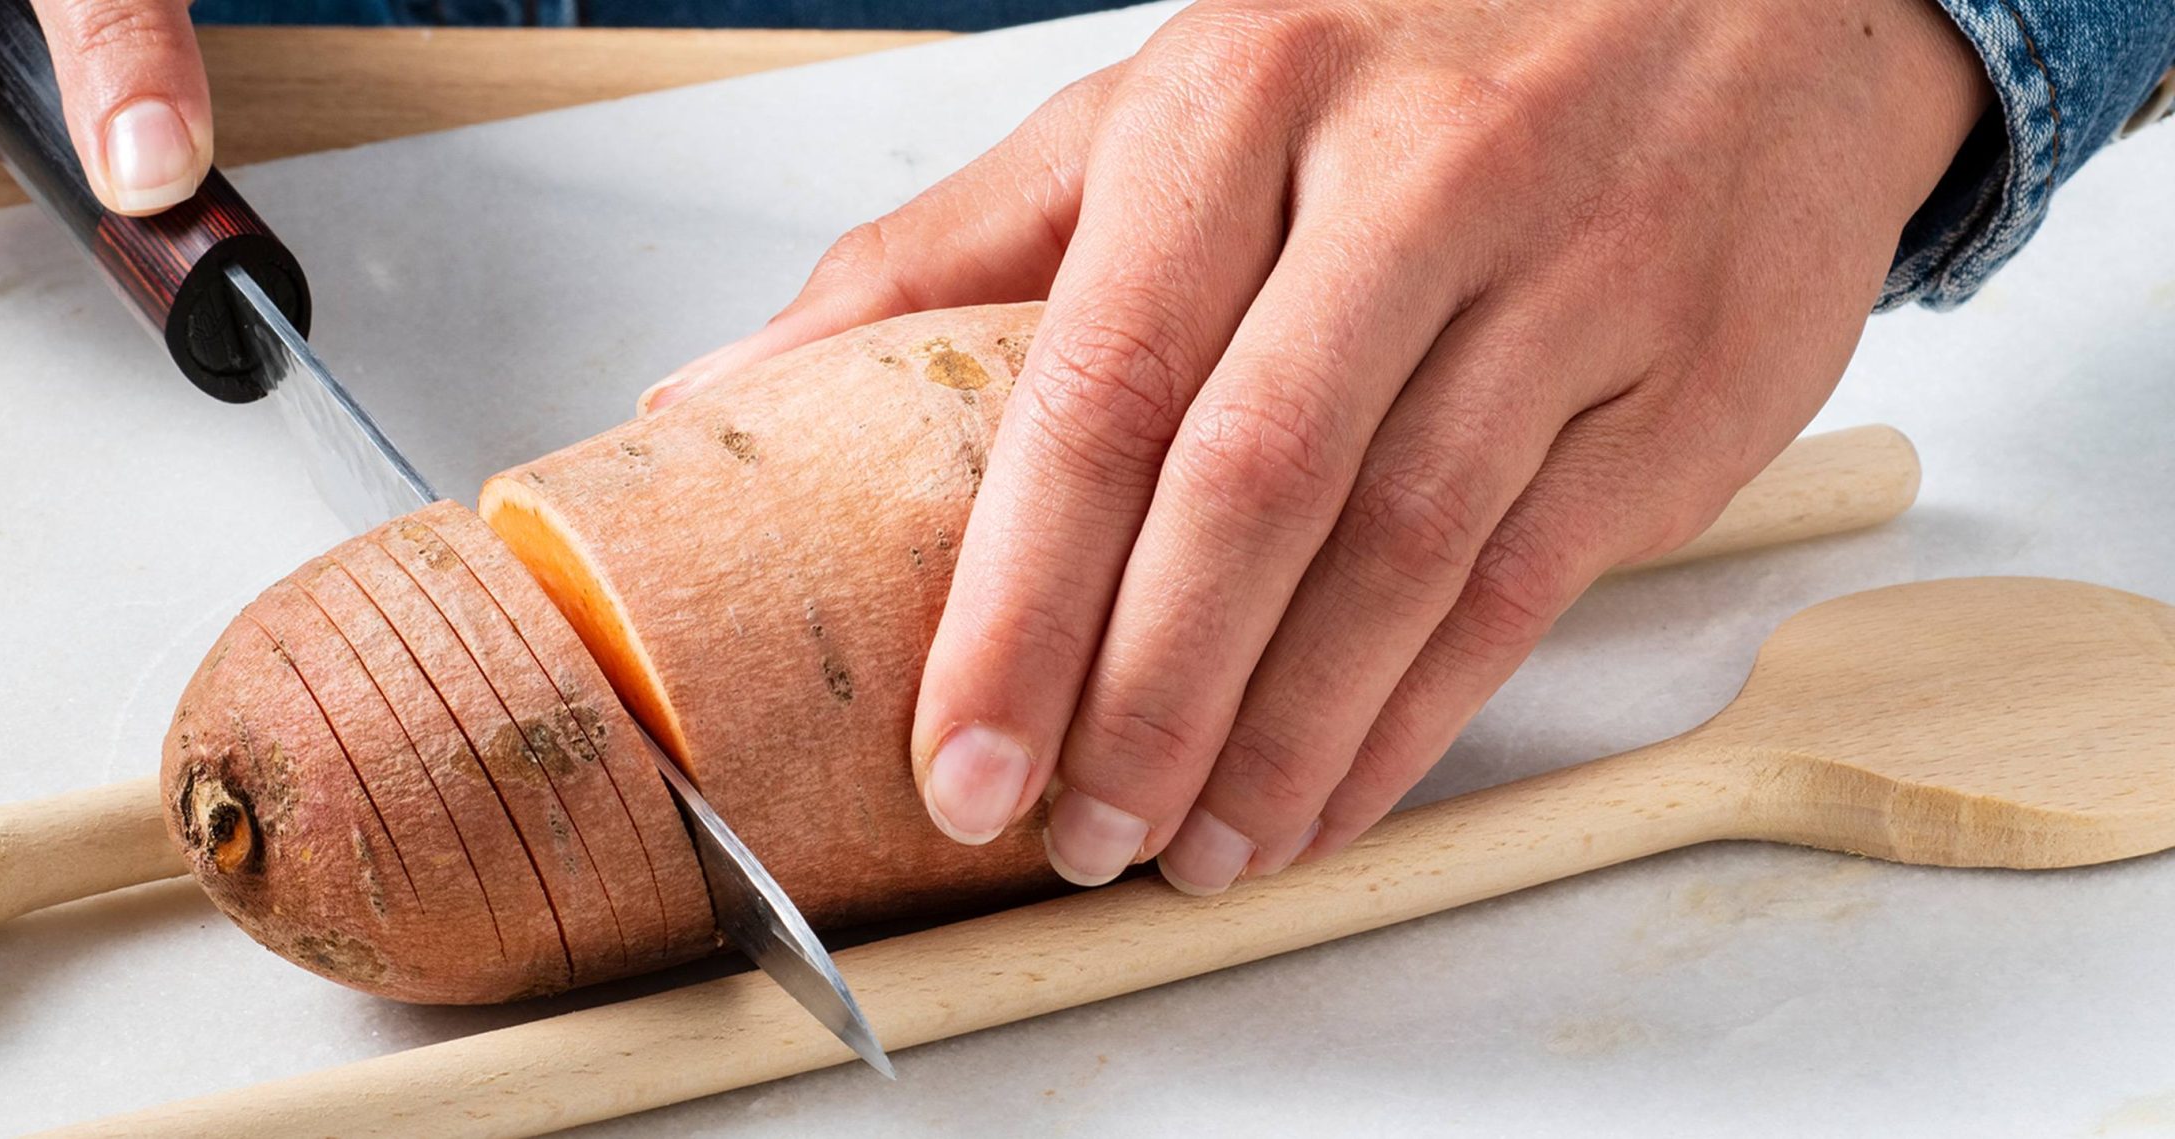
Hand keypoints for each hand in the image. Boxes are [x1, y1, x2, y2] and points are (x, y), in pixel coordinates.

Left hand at [641, 0, 1987, 892]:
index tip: (959, 753)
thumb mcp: (1171, 101)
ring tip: (1192, 852)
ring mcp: (1572, 282)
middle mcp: (1413, 183)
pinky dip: (1413, 722)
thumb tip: (733, 389)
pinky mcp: (1690, 383)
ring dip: (1280, 738)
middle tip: (1071, 833)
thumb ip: (955, 251)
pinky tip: (1327, 797)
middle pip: (1252, 487)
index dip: (1019, 600)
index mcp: (1242, 101)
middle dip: (1143, 697)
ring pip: (1402, 559)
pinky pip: (1529, 589)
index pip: (1102, 386)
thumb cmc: (1415, 53)